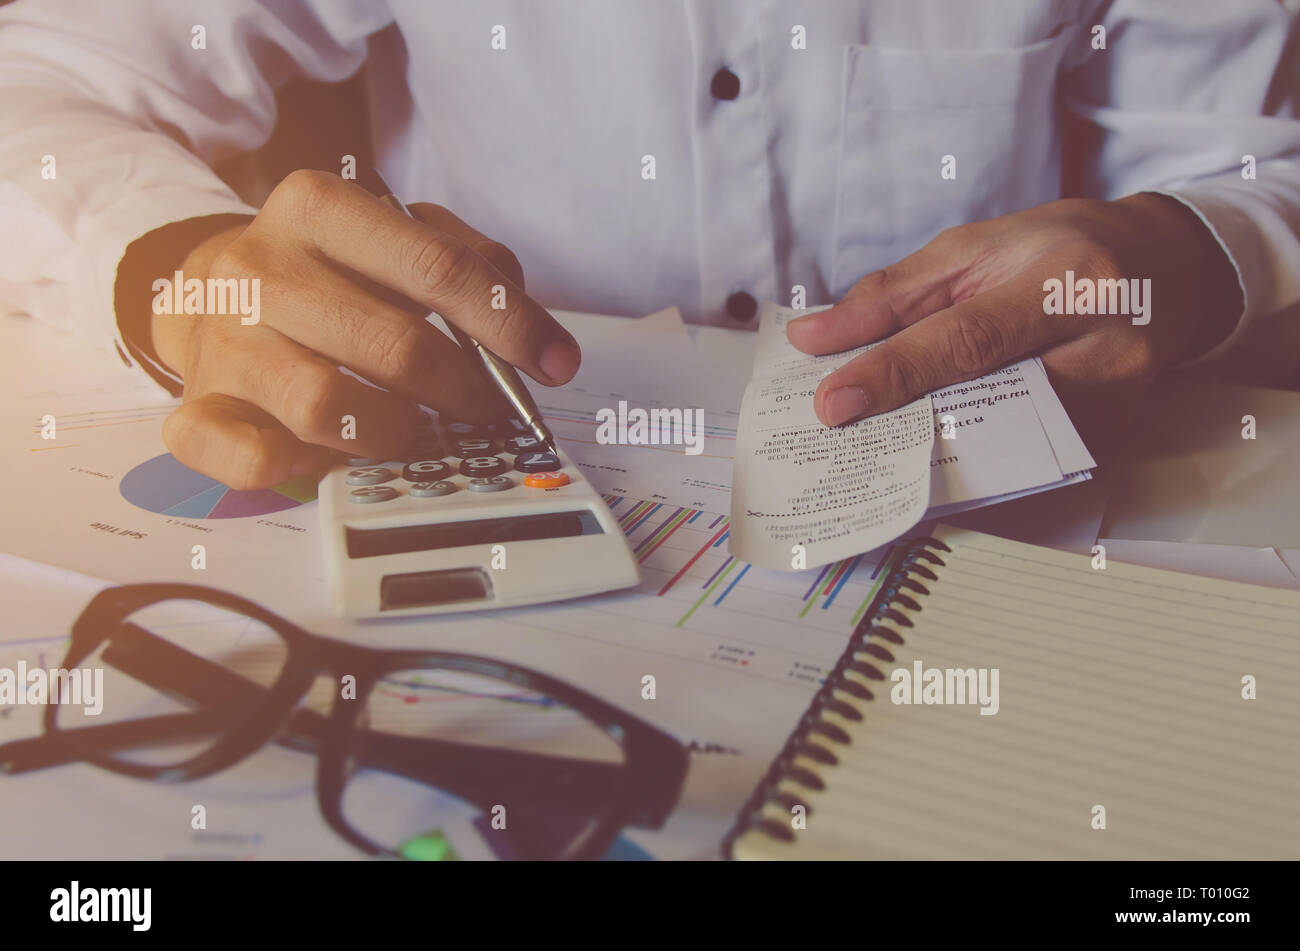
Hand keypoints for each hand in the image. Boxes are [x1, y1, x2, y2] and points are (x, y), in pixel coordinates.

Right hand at [150, 170, 580, 488]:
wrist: (210, 289)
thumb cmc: (328, 268)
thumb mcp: (397, 232)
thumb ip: (469, 259)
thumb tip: (529, 328)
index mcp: (317, 208)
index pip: (437, 267)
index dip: (510, 324)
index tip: (556, 363)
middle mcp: (259, 267)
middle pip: (394, 345)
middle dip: (464, 390)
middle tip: (487, 409)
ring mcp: (222, 341)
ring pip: (326, 407)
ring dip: (393, 430)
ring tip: (411, 425)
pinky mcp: (198, 408)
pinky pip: (254, 460)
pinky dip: (306, 467)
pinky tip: (332, 449)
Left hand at [786, 194, 1241, 425]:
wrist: (1164, 269)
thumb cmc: (1059, 250)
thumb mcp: (975, 248)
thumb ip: (895, 294)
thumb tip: (818, 337)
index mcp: (1068, 281)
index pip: (968, 339)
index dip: (895, 372)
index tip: (832, 402)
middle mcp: (1101, 348)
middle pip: (983, 401)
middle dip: (900, 419)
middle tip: (838, 433)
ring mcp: (1112, 403)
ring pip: (995, 440)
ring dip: (924, 445)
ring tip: (867, 441)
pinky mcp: (1106, 436)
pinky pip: (1015, 457)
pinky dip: (961, 453)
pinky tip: (921, 447)